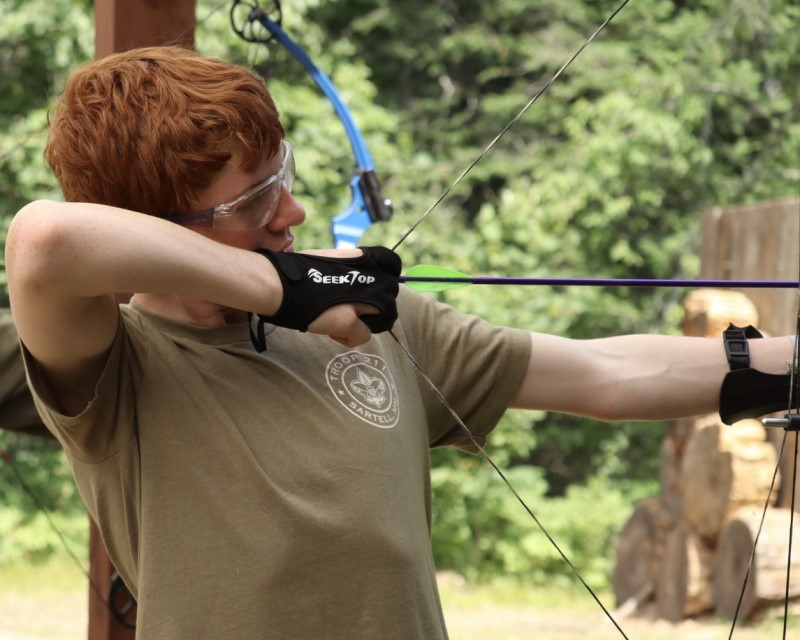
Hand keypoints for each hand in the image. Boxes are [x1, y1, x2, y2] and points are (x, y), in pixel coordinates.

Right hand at [255, 246, 401, 343]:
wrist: (280, 284)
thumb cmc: (297, 272)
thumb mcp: (333, 260)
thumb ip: (350, 270)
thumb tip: (354, 284)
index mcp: (364, 257)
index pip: (393, 267)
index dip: (384, 282)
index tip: (371, 292)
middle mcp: (371, 277)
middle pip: (390, 298)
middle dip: (373, 308)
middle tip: (349, 310)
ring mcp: (364, 300)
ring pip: (383, 320)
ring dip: (363, 324)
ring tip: (338, 320)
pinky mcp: (351, 321)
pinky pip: (362, 337)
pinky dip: (348, 338)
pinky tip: (330, 330)